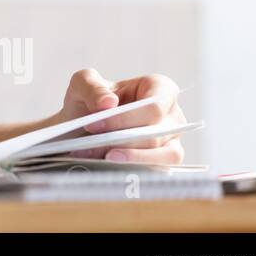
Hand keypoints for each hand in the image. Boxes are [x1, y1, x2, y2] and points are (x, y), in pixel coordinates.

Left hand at [53, 69, 186, 164]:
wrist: (83, 128)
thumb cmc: (90, 101)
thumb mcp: (83, 84)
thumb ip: (93, 88)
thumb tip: (109, 102)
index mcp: (159, 87)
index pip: (153, 105)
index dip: (125, 118)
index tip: (95, 124)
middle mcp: (172, 115)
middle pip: (156, 132)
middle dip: (123, 140)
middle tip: (93, 144)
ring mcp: (172, 141)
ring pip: (164, 155)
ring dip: (133, 158)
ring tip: (105, 158)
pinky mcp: (165, 163)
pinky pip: (159, 171)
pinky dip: (135, 171)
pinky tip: (111, 168)